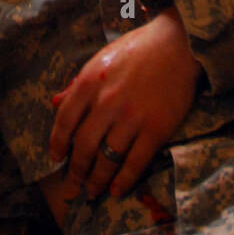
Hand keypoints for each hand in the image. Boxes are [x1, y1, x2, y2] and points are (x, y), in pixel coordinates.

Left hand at [49, 6, 202, 200]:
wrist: (178, 44)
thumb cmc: (138, 49)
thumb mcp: (101, 59)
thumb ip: (77, 84)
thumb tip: (55, 103)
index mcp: (89, 82)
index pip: (65, 120)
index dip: (57, 143)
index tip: (56, 157)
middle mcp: (107, 101)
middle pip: (83, 145)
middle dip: (76, 169)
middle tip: (74, 182)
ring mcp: (131, 117)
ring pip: (107, 158)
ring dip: (97, 179)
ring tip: (93, 190)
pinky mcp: (156, 129)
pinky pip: (135, 162)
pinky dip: (123, 180)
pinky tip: (116, 189)